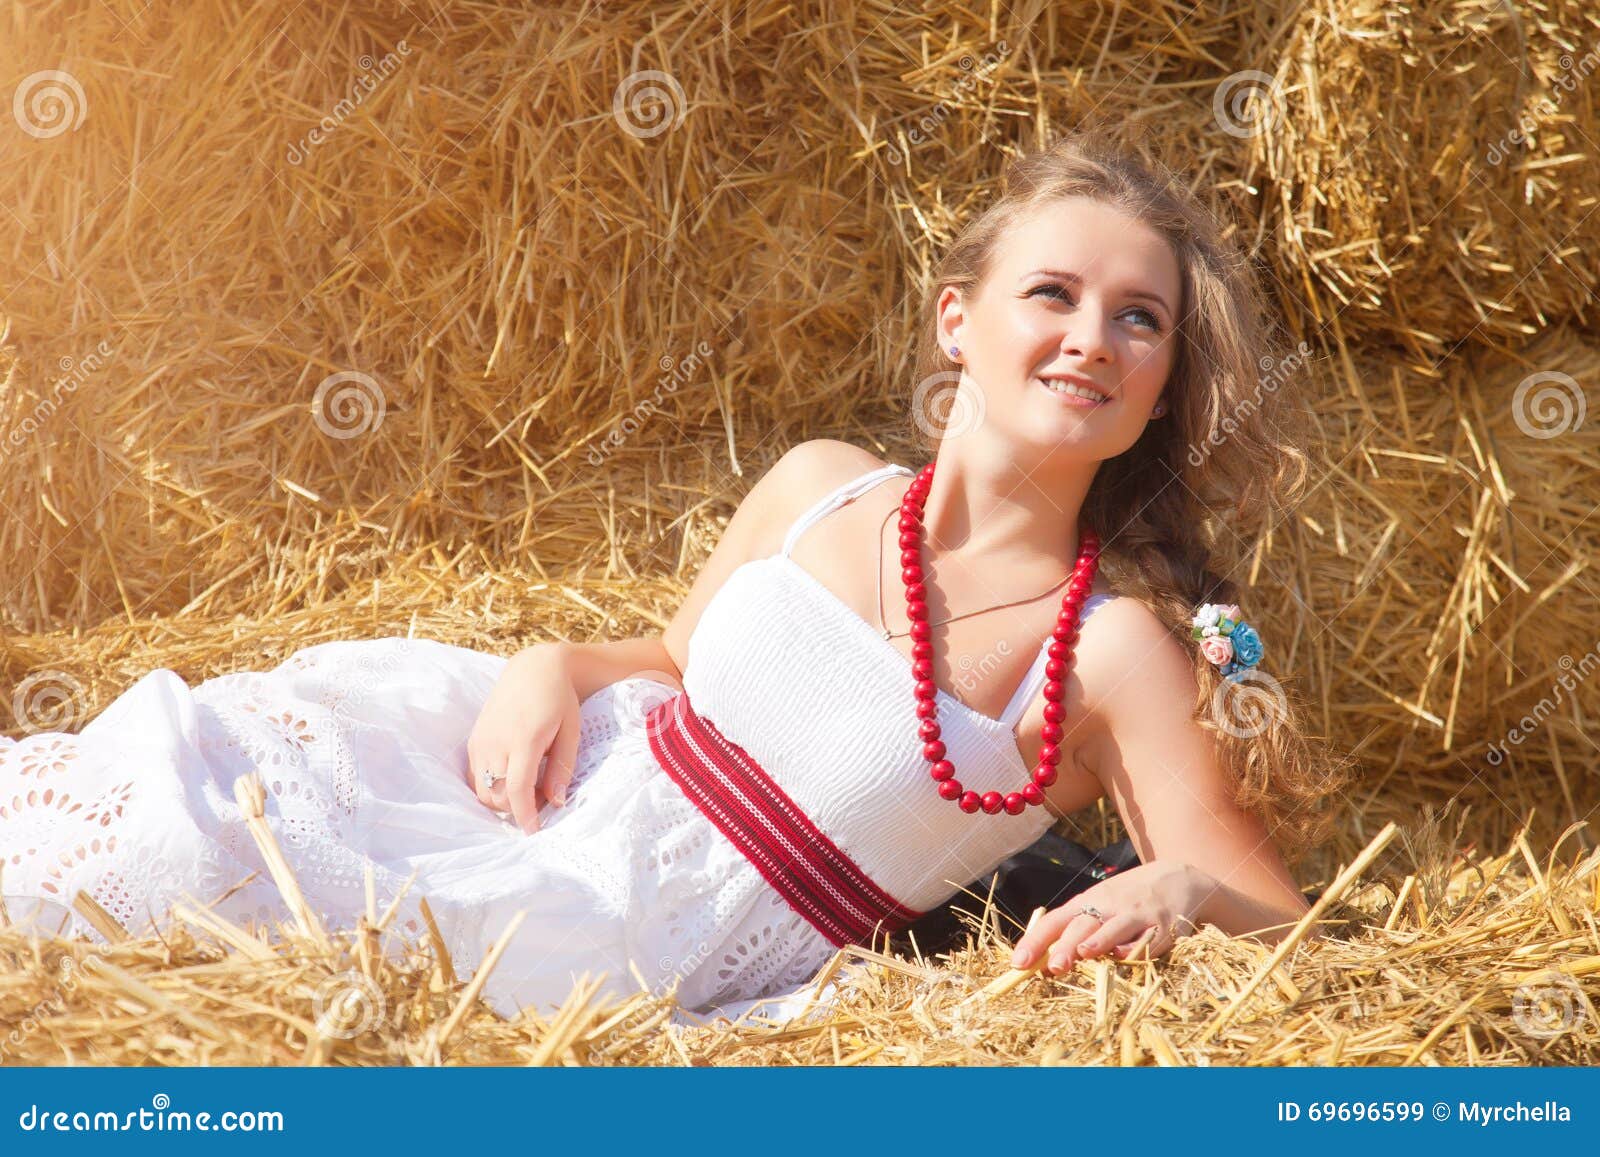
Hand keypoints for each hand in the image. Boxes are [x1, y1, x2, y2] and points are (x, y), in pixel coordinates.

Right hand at [465, 644, 581, 834]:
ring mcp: (480, 742)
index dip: (525, 816)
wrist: (534, 669)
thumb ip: (561, 768)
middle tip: (543, 801)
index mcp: (523, 740)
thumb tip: (556, 803)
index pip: (516, 791)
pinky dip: (490, 787)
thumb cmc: (559, 700)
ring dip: (502, 801)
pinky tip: (510, 779)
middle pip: (497, 796)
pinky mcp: (473, 741)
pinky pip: (474, 778)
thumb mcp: (571, 732)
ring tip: (528, 789)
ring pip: (482, 791)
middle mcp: (495, 742)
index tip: (535, 832)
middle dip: (518, 809)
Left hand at [1008, 859, 1206, 974]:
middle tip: (1052, 967)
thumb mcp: (1099, 903)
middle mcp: (1110, 905)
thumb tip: (1042, 962)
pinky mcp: (1164, 927)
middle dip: (1067, 945)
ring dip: (1100, 941)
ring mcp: (1138, 915)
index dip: (1035, 941)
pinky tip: (1125, 955)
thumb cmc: (1128, 897)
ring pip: (1116, 928)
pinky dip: (1136, 948)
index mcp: (1088, 901)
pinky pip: (1149, 940)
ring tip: (1084, 954)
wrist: (1179, 877)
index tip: (1018, 963)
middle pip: (1083, 925)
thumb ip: (1073, 929)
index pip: (1054, 921)